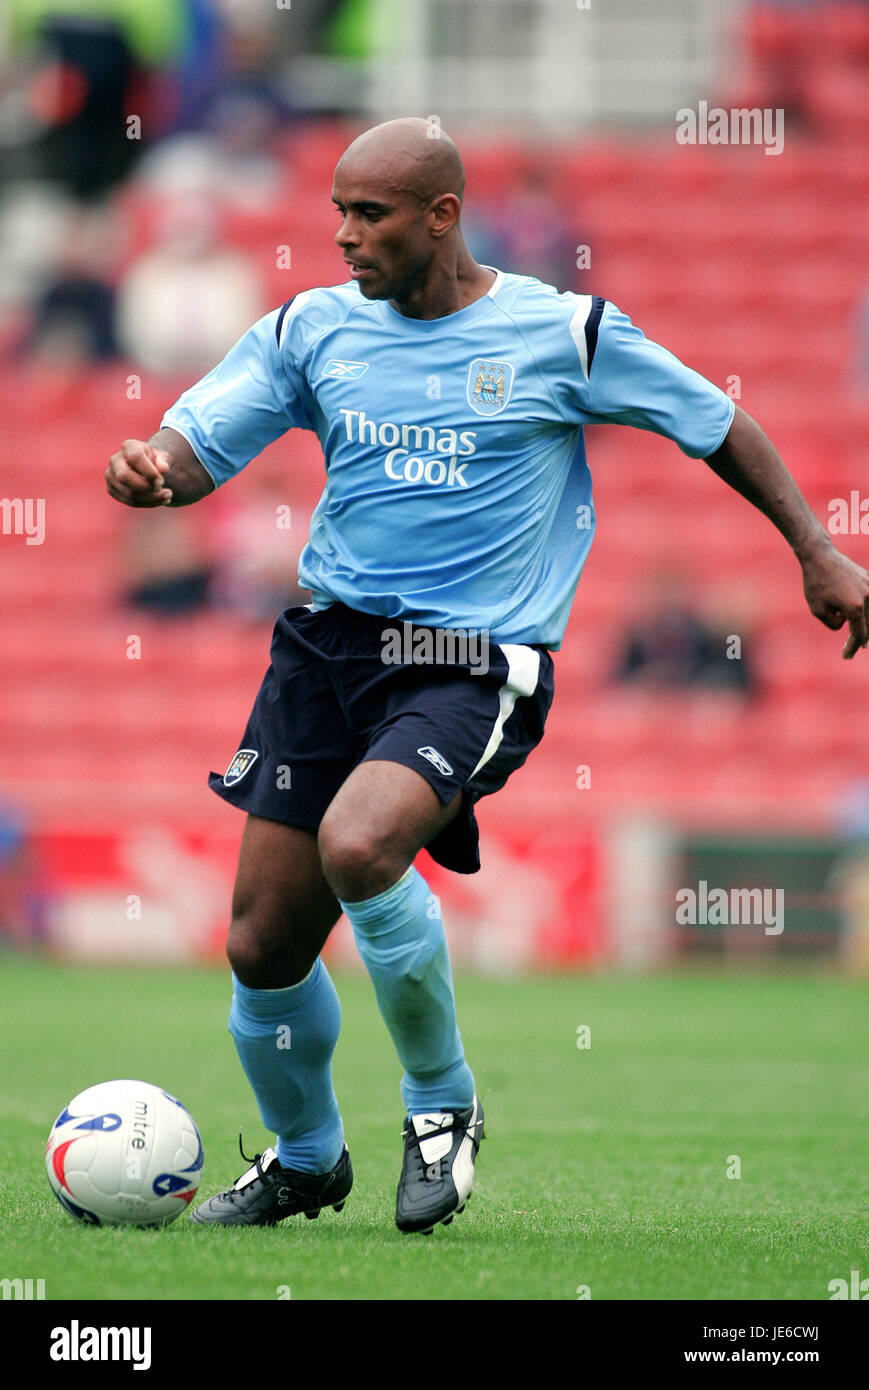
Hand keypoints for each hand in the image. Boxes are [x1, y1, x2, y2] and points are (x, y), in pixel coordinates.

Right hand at [106, 439, 172, 507]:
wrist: (146, 468)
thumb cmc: (155, 461)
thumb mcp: (163, 458)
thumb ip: (164, 461)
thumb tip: (163, 469)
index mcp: (129, 447)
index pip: (135, 457)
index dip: (149, 472)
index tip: (161, 480)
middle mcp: (115, 460)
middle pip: (123, 476)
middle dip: (146, 487)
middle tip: (163, 489)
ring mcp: (111, 476)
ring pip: (128, 493)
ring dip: (151, 499)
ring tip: (167, 496)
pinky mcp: (112, 490)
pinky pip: (129, 501)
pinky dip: (147, 503)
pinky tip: (160, 500)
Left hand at [801, 544, 868, 658]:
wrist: (820, 556)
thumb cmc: (816, 584)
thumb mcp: (818, 611)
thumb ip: (834, 624)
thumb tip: (845, 624)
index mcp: (855, 607)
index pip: (859, 635)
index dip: (852, 648)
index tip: (846, 656)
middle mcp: (867, 597)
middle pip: (868, 626)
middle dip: (860, 640)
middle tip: (853, 651)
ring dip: (864, 625)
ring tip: (861, 639)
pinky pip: (868, 599)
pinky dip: (864, 609)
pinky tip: (861, 617)